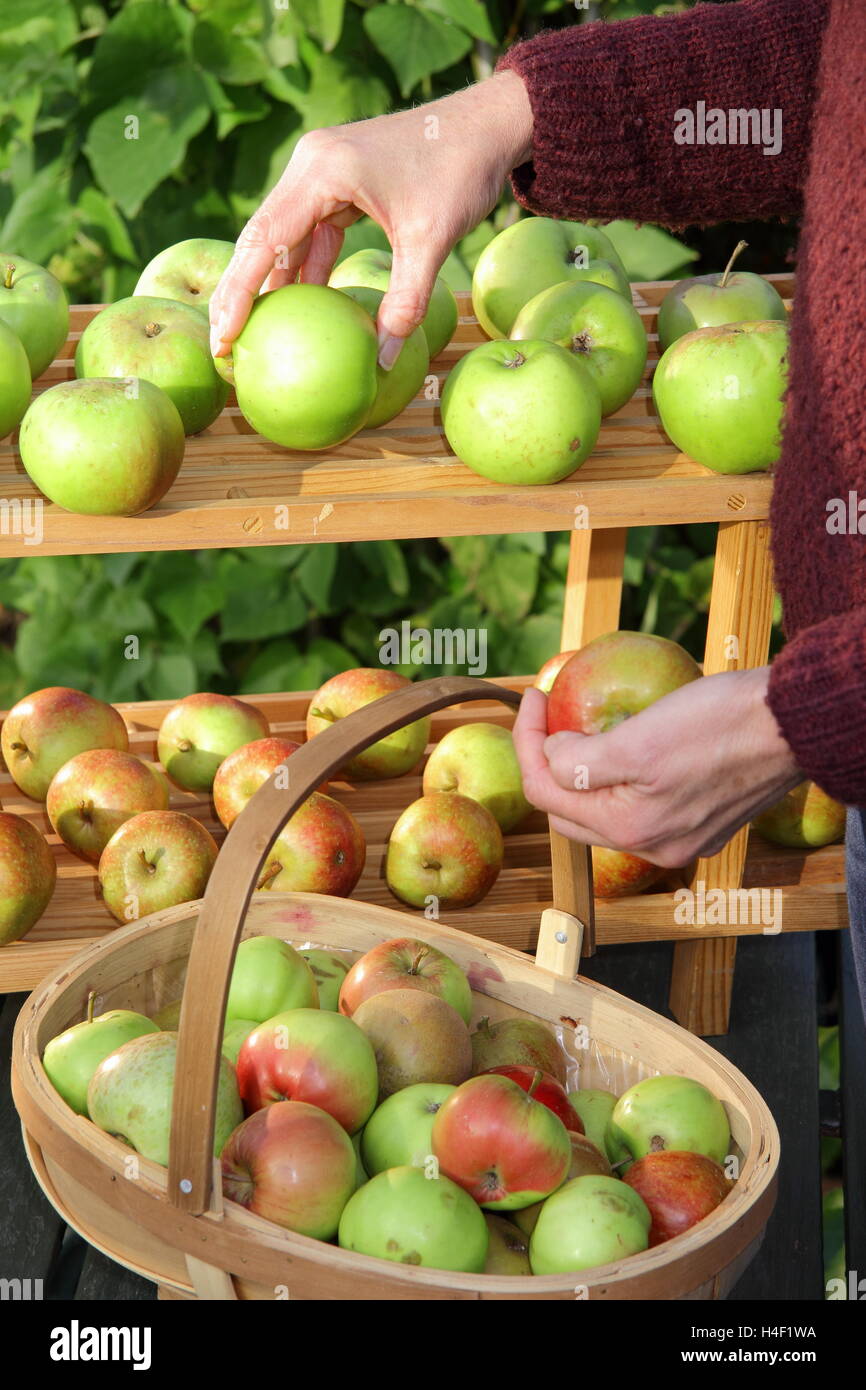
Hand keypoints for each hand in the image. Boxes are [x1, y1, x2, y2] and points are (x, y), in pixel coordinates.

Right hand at [209, 70, 532, 366]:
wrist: (486, 125)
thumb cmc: (459, 171)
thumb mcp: (431, 242)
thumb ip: (405, 302)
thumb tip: (381, 361)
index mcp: (321, 171)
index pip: (264, 240)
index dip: (239, 293)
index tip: (223, 337)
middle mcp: (310, 165)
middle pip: (261, 237)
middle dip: (242, 292)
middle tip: (225, 345)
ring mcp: (321, 171)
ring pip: (284, 235)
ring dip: (274, 282)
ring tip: (257, 331)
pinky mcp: (338, 181)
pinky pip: (310, 231)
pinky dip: (306, 267)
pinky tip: (304, 305)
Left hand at [513, 667, 801, 866]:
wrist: (794, 725)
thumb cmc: (717, 726)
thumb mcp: (637, 740)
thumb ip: (581, 763)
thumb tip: (550, 760)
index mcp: (630, 830)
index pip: (547, 794)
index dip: (528, 744)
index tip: (533, 698)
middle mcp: (654, 848)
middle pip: (573, 811)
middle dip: (548, 765)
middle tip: (548, 717)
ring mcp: (683, 839)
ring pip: (609, 812)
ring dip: (585, 775)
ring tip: (580, 730)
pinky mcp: (706, 822)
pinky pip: (645, 806)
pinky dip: (622, 780)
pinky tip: (625, 747)